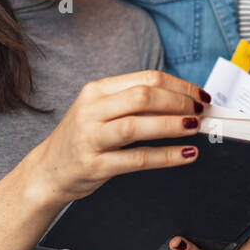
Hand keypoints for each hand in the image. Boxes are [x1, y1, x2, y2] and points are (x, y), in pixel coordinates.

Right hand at [25, 69, 208, 209]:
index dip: (179, 86)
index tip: (200, 95)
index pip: (146, 79)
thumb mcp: (103, 111)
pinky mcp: (96, 165)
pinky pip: (137, 159)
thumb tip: (183, 101)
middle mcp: (92, 110)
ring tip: (195, 126)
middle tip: (200, 111)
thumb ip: (136, 104)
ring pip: (137, 125)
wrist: (49, 171)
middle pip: (142, 97)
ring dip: (172, 124)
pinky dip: (166, 156)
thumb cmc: (84, 138)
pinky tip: (186, 154)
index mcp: (97, 90)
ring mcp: (91, 138)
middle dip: (178, 102)